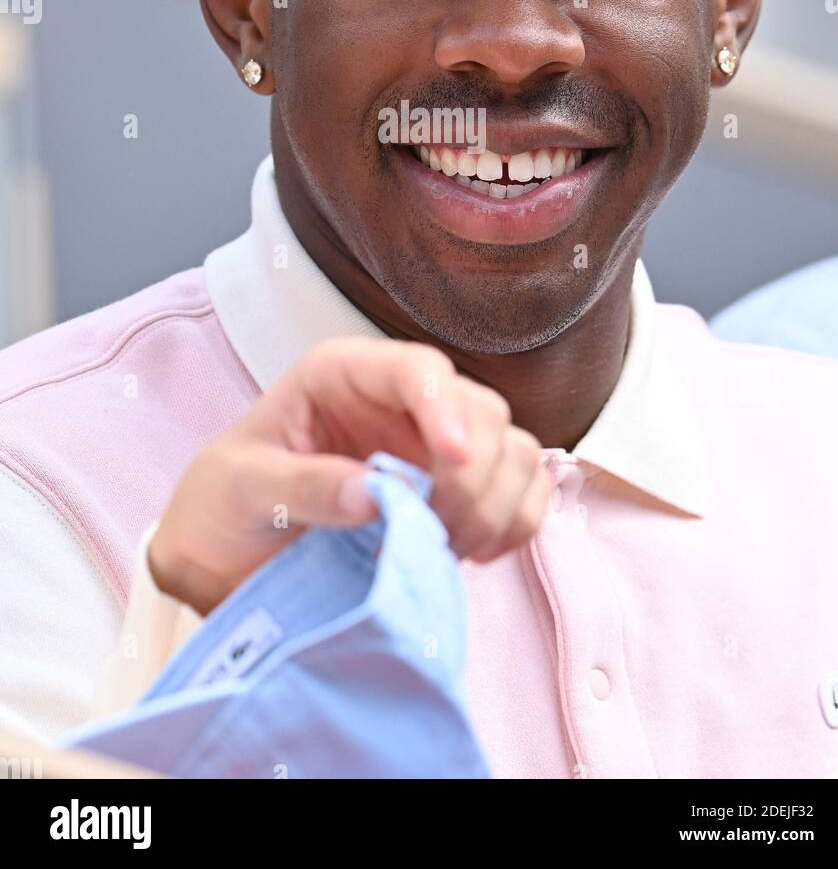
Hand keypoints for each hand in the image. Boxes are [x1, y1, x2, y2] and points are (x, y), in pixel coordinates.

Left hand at [148, 337, 551, 613]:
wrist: (227, 555)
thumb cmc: (226, 503)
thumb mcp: (240, 487)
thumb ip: (302, 485)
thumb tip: (374, 495)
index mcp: (345, 374)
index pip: (418, 368)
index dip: (445, 408)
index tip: (453, 461)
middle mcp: (403, 401)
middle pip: (481, 411)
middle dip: (472, 475)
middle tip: (433, 529)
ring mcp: (437, 445)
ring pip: (514, 451)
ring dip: (495, 504)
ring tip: (443, 545)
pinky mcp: (462, 491)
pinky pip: (525, 493)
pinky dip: (514, 523)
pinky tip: (471, 550)